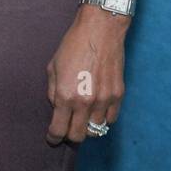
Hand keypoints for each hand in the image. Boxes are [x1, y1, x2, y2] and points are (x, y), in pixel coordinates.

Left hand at [45, 6, 127, 144]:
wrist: (100, 31)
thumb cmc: (73, 45)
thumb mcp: (53, 67)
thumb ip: (53, 92)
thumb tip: (56, 108)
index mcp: (66, 95)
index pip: (59, 129)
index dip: (53, 138)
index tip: (52, 139)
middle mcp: (86, 102)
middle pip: (78, 136)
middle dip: (69, 137)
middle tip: (66, 131)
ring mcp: (104, 100)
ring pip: (96, 130)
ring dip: (86, 127)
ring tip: (81, 119)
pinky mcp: (118, 95)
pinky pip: (110, 119)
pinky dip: (102, 119)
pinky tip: (95, 110)